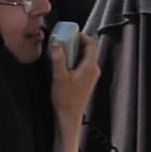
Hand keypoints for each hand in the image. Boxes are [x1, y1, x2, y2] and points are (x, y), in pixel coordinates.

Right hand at [48, 28, 101, 151]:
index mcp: (90, 67)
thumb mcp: (59, 77)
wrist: (69, 117)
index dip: (81, 35)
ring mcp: (91, 75)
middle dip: (75, 43)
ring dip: (73, 53)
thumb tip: (56, 44)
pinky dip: (73, 61)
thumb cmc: (66, 101)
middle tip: (62, 43)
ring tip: (60, 55)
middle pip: (88, 49)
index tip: (70, 34)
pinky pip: (82, 64)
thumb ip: (58, 58)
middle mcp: (93, 70)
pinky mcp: (86, 80)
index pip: (91, 43)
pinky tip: (62, 66)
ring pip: (84, 56)